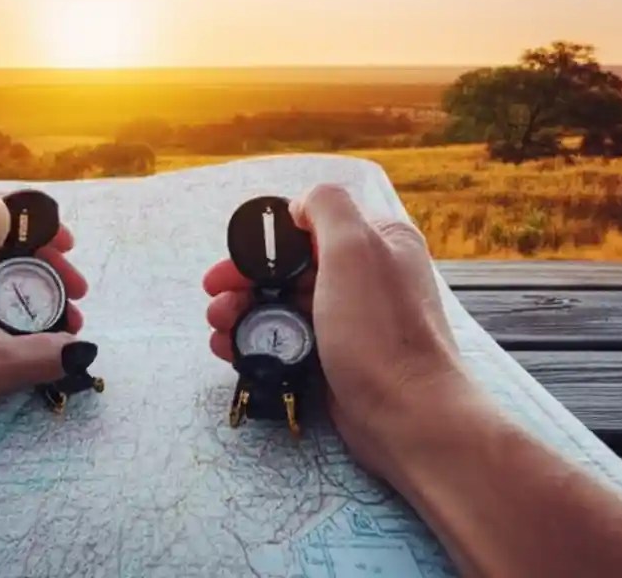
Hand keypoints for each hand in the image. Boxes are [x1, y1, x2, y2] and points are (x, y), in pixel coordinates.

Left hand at [0, 194, 87, 437]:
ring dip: (32, 284)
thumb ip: (49, 353)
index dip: (45, 224)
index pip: (7, 206)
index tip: (70, 251)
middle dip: (47, 263)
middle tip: (76, 294)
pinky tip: (33, 328)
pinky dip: (10, 298)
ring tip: (63, 318)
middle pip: (5, 234)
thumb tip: (84, 351)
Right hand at [204, 184, 476, 478]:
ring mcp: (350, 319)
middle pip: (289, 267)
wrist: (407, 415)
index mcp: (377, 241)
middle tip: (214, 297)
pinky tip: (231, 350)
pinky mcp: (335, 357)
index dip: (267, 241)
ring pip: (283, 304)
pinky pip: (287, 339)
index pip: (310, 226)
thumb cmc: (380, 330)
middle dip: (244, 280)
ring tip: (218, 328)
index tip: (234, 259)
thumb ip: (326, 209)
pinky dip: (256, 340)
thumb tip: (300, 206)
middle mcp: (365, 276)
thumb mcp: (355, 249)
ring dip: (243, 312)